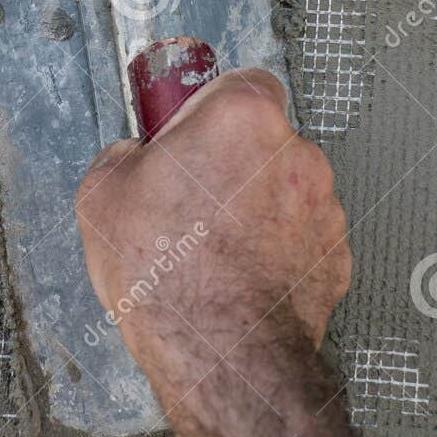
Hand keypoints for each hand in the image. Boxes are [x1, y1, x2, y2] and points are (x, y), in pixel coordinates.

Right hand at [74, 68, 350, 395]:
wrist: (223, 356)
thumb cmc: (170, 278)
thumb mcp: (101, 197)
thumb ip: (123, 156)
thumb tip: (131, 160)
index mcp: (242, 119)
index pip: (239, 81)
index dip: (207, 110)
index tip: (184, 131)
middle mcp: (295, 154)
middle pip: (260, 141)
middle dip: (228, 164)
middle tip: (186, 201)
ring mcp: (323, 208)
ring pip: (281, 191)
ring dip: (253, 210)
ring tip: (207, 251)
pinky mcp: (334, 256)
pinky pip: (298, 239)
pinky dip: (273, 252)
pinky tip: (234, 278)